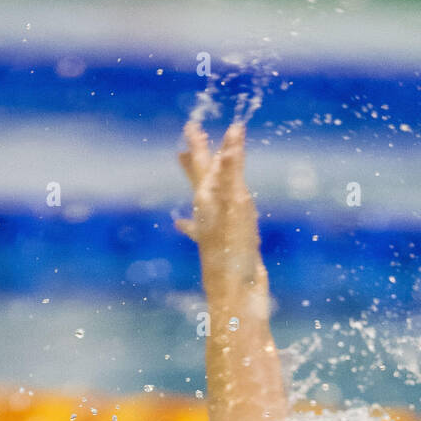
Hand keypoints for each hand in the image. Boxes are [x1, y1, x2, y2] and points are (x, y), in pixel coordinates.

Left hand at [176, 120, 264, 297]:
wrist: (236, 295)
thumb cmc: (233, 249)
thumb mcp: (236, 202)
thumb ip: (233, 167)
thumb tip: (232, 131)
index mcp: (207, 200)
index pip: (201, 165)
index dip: (198, 144)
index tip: (191, 125)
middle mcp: (207, 215)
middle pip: (199, 183)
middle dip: (194, 163)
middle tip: (184, 146)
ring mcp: (214, 234)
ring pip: (204, 205)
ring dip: (201, 190)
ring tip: (195, 182)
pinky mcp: (224, 250)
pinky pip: (211, 230)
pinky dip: (203, 224)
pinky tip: (191, 227)